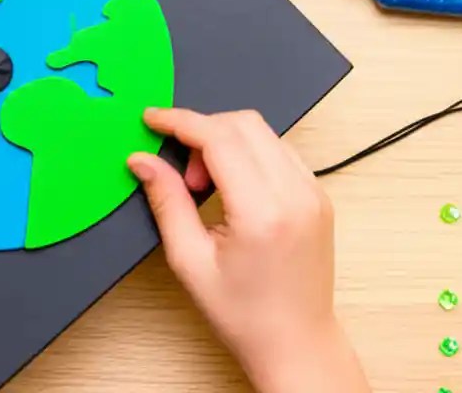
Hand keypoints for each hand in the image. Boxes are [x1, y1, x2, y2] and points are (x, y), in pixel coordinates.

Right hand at [127, 109, 368, 392]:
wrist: (296, 342)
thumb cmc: (244, 313)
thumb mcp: (189, 261)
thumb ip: (166, 202)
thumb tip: (142, 160)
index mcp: (262, 212)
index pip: (220, 138)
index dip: (180, 121)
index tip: (152, 119)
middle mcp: (296, 195)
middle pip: (244, 124)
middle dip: (202, 132)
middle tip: (182, 173)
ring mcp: (314, 193)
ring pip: (264, 133)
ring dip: (226, 142)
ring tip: (206, 187)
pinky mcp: (319, 196)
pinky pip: (280, 151)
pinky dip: (249, 155)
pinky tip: (232, 189)